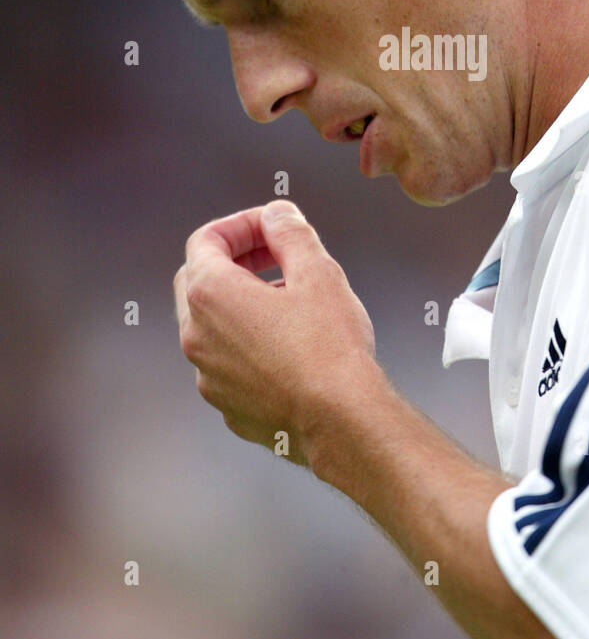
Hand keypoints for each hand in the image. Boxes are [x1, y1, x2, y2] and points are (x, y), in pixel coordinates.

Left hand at [174, 200, 377, 465]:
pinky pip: (228, 362)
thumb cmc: (330, 348)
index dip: (242, 224)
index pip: (206, 239)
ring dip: (243, 302)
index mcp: (210, 295)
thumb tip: (276, 214)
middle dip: (236, 260)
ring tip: (291, 300)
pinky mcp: (228, 406)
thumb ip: (289, 231)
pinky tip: (290, 346)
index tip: (274, 226)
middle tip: (277, 256)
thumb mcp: (317, 271)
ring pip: (213, 325)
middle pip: (200, 280)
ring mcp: (208, 377)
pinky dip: (249, 343)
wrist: (341, 423)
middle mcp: (196, 336)